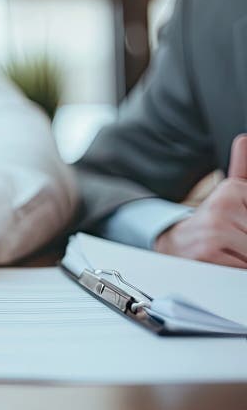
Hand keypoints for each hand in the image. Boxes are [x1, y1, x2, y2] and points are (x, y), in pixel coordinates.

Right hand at [155, 135, 246, 267]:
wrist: (171, 242)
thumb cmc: (209, 221)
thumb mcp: (230, 193)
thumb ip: (243, 167)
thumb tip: (245, 139)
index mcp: (233, 190)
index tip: (239, 222)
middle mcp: (222, 207)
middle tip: (234, 239)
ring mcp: (214, 230)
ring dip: (243, 258)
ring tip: (229, 250)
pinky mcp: (207, 253)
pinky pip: (241, 268)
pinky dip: (234, 270)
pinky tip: (220, 260)